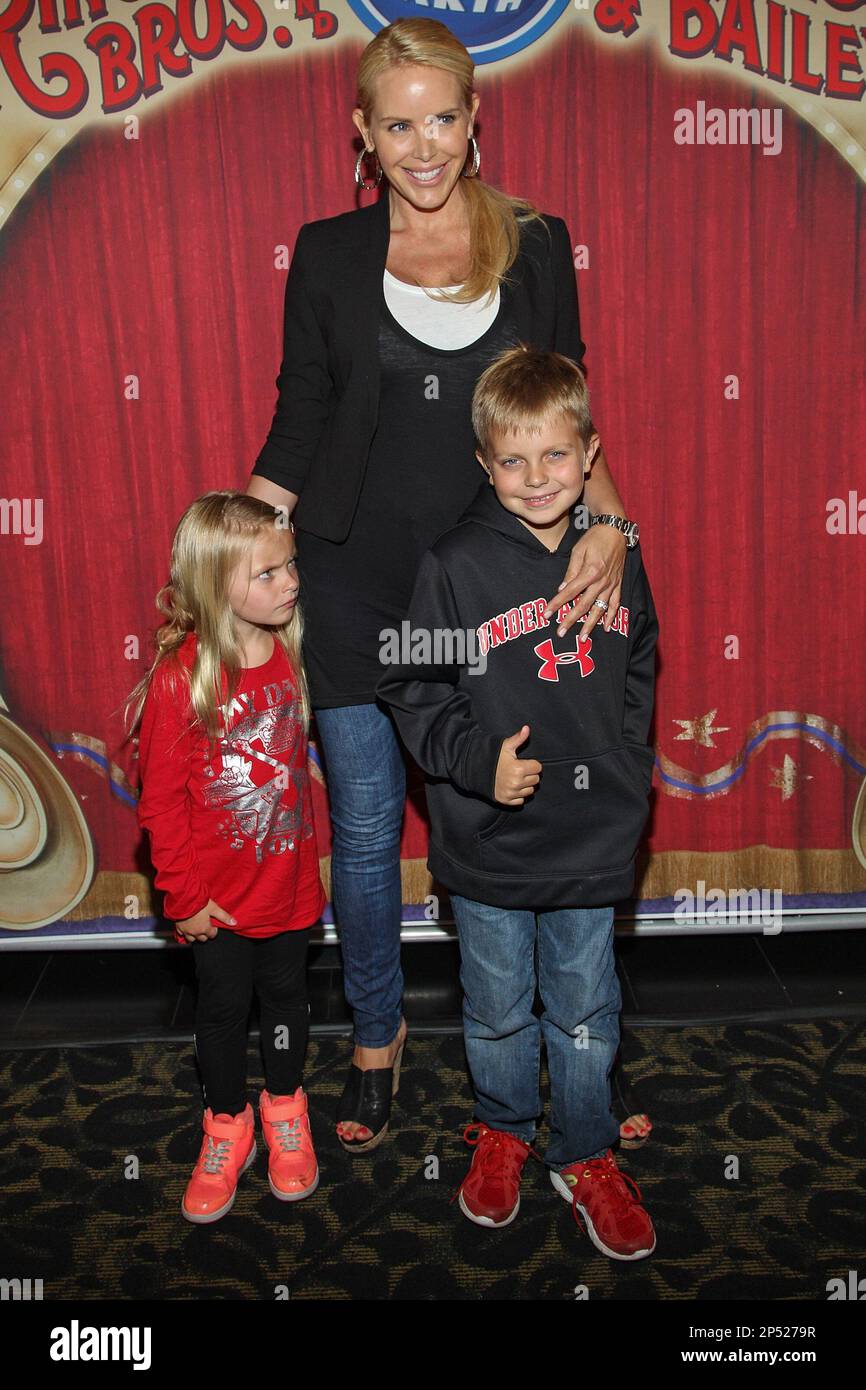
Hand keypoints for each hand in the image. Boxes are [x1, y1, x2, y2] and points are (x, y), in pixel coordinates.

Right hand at [176, 899, 236, 942]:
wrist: (183, 899)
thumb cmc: (198, 903)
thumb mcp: (214, 908)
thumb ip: (224, 916)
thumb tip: (234, 923)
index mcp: (204, 929)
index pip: (212, 935)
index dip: (214, 930)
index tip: (213, 925)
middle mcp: (195, 932)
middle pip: (202, 939)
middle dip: (205, 934)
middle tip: (206, 926)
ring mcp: (186, 931)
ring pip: (191, 939)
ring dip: (195, 935)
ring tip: (197, 928)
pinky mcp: (178, 927)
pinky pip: (181, 934)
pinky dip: (184, 933)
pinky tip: (186, 928)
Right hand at [494, 725, 542, 805]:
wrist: (476, 770)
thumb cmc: (493, 757)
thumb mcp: (505, 746)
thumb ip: (518, 738)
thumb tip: (527, 728)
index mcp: (518, 769)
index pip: (538, 768)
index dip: (532, 764)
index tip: (523, 762)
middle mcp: (516, 783)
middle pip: (536, 780)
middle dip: (529, 774)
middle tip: (519, 770)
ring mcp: (511, 793)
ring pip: (530, 791)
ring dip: (525, 785)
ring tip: (515, 778)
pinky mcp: (506, 801)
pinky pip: (521, 800)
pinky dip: (518, 794)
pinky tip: (512, 787)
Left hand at [544, 525, 626, 640]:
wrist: (615, 530)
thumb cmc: (594, 538)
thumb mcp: (578, 550)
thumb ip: (571, 571)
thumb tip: (562, 588)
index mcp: (590, 572)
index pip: (569, 592)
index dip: (557, 604)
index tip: (546, 614)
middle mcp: (602, 581)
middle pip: (583, 604)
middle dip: (571, 620)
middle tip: (560, 632)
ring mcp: (611, 584)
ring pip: (600, 608)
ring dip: (591, 624)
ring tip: (582, 638)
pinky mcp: (618, 584)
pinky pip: (615, 603)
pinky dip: (611, 616)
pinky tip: (606, 627)